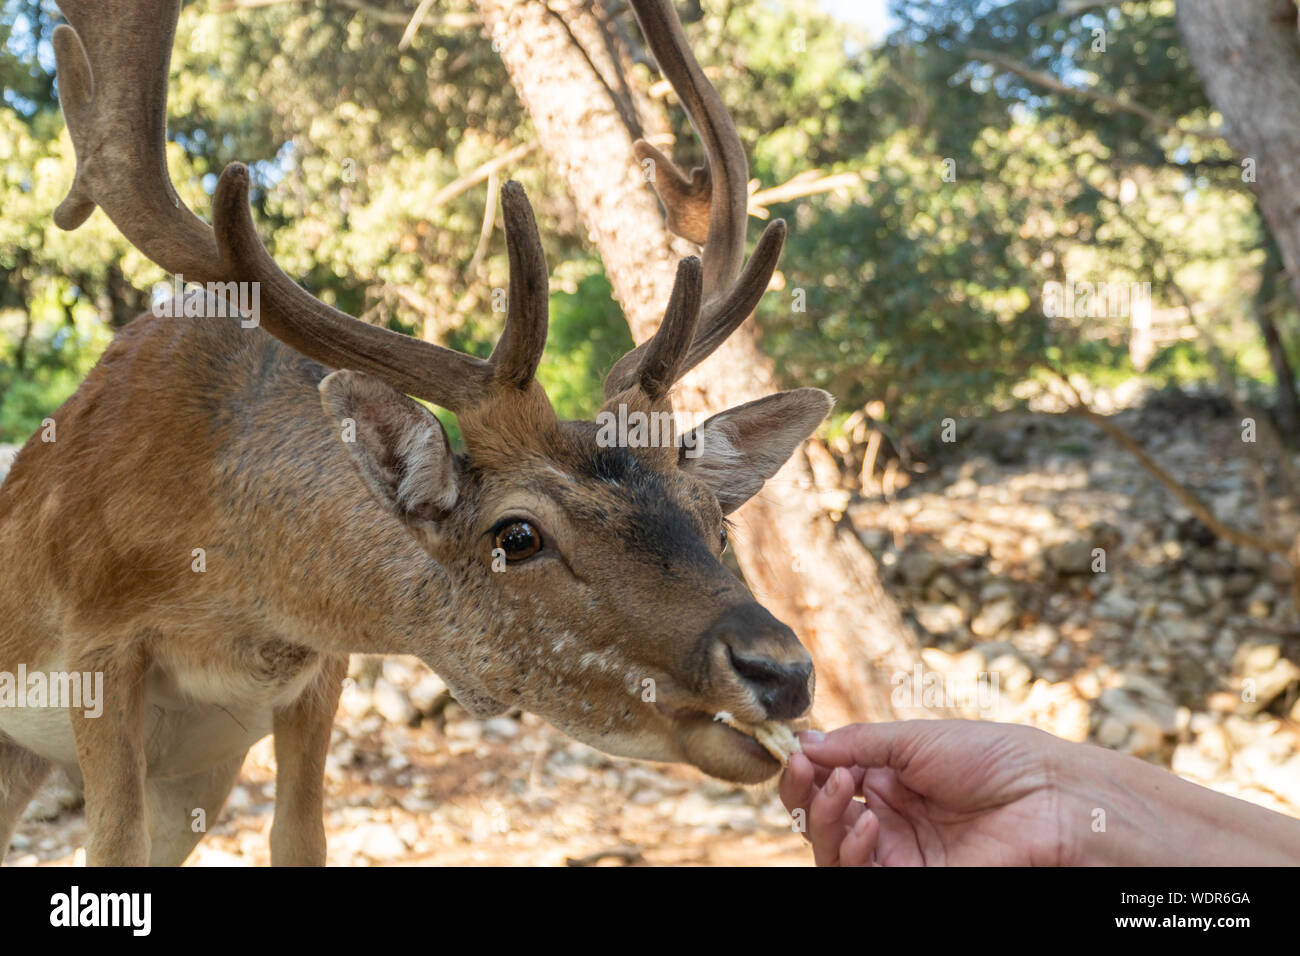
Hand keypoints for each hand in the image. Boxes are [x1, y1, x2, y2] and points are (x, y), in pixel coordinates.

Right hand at [780, 719, 1066, 865]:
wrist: (1045, 796)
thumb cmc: (992, 758)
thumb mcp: (914, 738)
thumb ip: (857, 744)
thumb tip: (802, 743)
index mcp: (888, 778)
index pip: (826, 778)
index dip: (804, 767)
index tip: (792, 749)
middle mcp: (887, 817)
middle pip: (819, 816)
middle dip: (803, 791)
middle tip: (804, 768)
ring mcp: (897, 851)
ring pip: (830, 849)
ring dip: (822, 817)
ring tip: (843, 787)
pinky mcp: (911, 880)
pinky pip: (858, 875)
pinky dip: (851, 849)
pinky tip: (867, 821)